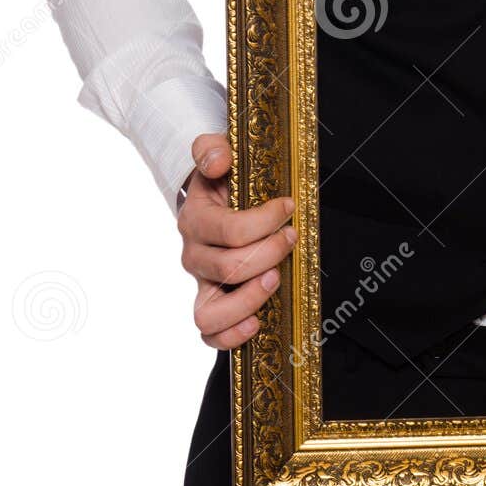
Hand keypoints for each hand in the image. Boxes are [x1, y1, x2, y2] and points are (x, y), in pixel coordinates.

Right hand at [177, 132, 296, 348]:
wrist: (215, 199)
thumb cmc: (224, 180)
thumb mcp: (218, 155)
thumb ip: (211, 149)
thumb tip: (219, 160)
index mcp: (195, 219)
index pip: (229, 230)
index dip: (265, 221)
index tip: (289, 206)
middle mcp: (194, 256)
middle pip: (227, 269)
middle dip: (268, 254)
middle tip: (291, 238)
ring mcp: (202, 284)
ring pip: (209, 312)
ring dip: (248, 299)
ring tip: (275, 280)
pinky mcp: (213, 305)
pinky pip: (210, 335)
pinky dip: (231, 336)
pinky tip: (258, 322)